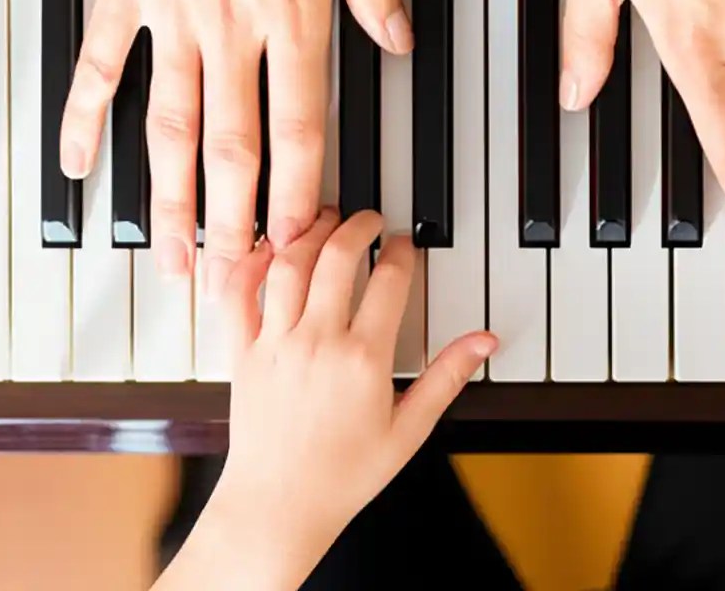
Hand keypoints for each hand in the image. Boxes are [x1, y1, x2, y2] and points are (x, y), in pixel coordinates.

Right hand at [60, 0, 409, 294]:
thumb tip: (399, 46)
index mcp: (293, 12)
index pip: (301, 126)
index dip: (299, 192)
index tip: (296, 242)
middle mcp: (231, 27)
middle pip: (232, 147)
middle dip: (230, 224)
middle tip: (229, 282)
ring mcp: (171, 14)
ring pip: (168, 125)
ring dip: (167, 198)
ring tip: (168, 256)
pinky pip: (99, 65)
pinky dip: (84, 116)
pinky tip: (78, 166)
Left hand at [152, 209, 495, 589]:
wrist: (279, 506)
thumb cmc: (344, 475)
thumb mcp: (410, 429)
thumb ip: (447, 377)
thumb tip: (485, 341)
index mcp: (363, 358)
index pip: (389, 280)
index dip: (401, 251)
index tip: (405, 245)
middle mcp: (318, 342)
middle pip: (337, 256)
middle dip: (358, 226)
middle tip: (370, 220)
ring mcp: (276, 344)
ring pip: (290, 263)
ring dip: (310, 233)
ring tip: (326, 222)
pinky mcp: (242, 353)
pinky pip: (239, 294)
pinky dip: (251, 263)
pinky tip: (269, 249)